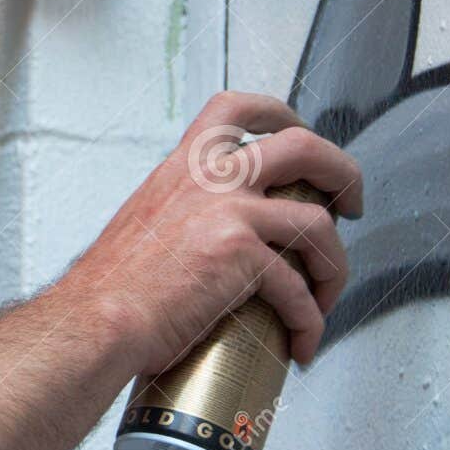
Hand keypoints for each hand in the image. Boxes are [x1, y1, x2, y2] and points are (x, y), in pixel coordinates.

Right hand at [62, 91, 362, 378]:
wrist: (99, 318)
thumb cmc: (115, 286)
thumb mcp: (147, 221)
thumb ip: (184, 211)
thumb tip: (213, 234)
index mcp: (182, 167)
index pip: (234, 108)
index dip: (280, 113)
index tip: (300, 132)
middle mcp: (209, 179)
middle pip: (302, 146)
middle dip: (343, 174)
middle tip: (350, 205)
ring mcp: (228, 211)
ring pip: (318, 221)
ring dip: (336, 265)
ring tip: (327, 295)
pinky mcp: (241, 253)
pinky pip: (300, 288)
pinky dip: (310, 320)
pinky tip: (302, 340)